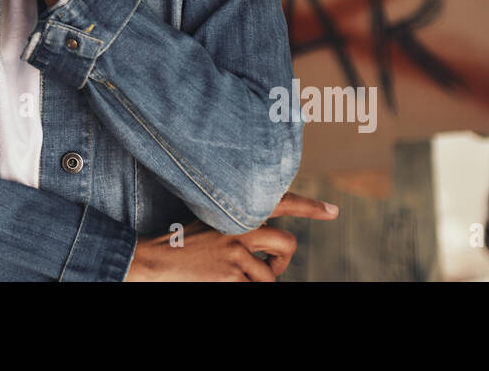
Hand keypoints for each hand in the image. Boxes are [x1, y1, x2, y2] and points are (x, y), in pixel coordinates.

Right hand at [125, 191, 338, 280]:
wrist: (155, 260)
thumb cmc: (182, 242)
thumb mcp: (211, 220)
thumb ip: (239, 222)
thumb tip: (268, 235)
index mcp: (237, 209)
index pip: (281, 201)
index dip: (310, 207)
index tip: (333, 211)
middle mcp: (242, 225)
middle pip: (287, 243)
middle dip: (283, 261)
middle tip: (270, 266)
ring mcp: (238, 251)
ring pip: (271, 274)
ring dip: (258, 281)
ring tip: (233, 276)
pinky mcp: (233, 275)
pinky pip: (255, 287)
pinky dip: (244, 287)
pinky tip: (223, 280)